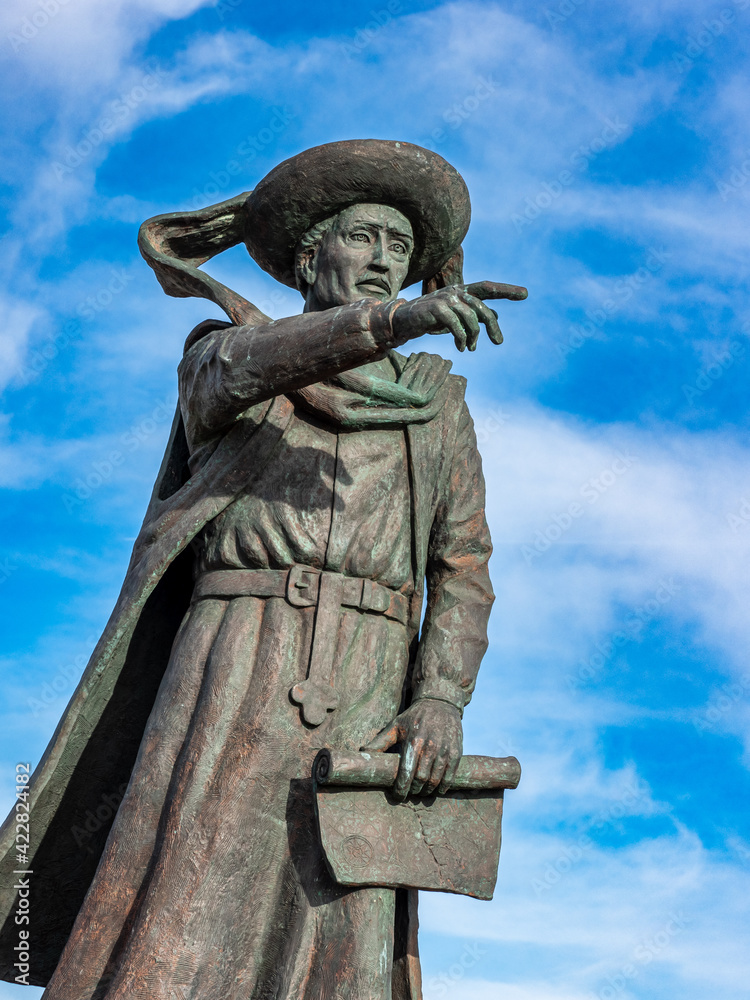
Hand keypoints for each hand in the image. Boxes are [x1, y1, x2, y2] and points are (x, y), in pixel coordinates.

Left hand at [361, 699, 462, 798]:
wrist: (440, 703)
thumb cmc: (414, 716)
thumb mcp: (396, 725)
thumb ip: (380, 741)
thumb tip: (362, 753)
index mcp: (413, 741)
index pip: (406, 772)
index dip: (401, 788)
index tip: (398, 796)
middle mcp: (430, 746)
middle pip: (421, 779)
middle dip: (414, 790)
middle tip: (409, 794)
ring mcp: (445, 750)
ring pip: (436, 779)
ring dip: (428, 791)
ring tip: (421, 792)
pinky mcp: (456, 751)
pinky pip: (450, 775)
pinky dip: (443, 786)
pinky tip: (437, 789)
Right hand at [391, 280, 527, 352]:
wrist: (404, 321)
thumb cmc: (431, 319)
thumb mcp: (456, 317)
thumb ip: (474, 314)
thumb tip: (495, 316)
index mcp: (462, 291)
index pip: (487, 288)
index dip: (506, 290)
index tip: (525, 294)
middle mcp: (455, 292)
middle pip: (482, 308)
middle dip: (492, 326)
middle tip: (499, 342)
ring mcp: (445, 299)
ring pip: (470, 319)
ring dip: (473, 337)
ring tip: (470, 347)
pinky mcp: (436, 309)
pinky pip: (456, 326)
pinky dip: (461, 339)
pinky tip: (461, 348)